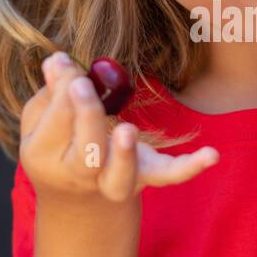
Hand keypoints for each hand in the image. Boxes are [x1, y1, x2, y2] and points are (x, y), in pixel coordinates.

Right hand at [18, 52, 219, 205]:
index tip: (65, 63)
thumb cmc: (60, 143)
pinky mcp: (149, 174)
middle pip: (84, 153)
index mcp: (48, 159)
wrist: (80, 196)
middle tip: (82, 86)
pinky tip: (212, 155)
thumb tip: (57, 60)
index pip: (55, 124)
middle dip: (85, 117)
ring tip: (127, 130)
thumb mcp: (44, 120)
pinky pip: (170, 175)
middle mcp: (82, 176)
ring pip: (119, 178)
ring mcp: (117, 179)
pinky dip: (190, 167)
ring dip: (124, 156)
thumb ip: (50, 92)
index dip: (60, 91)